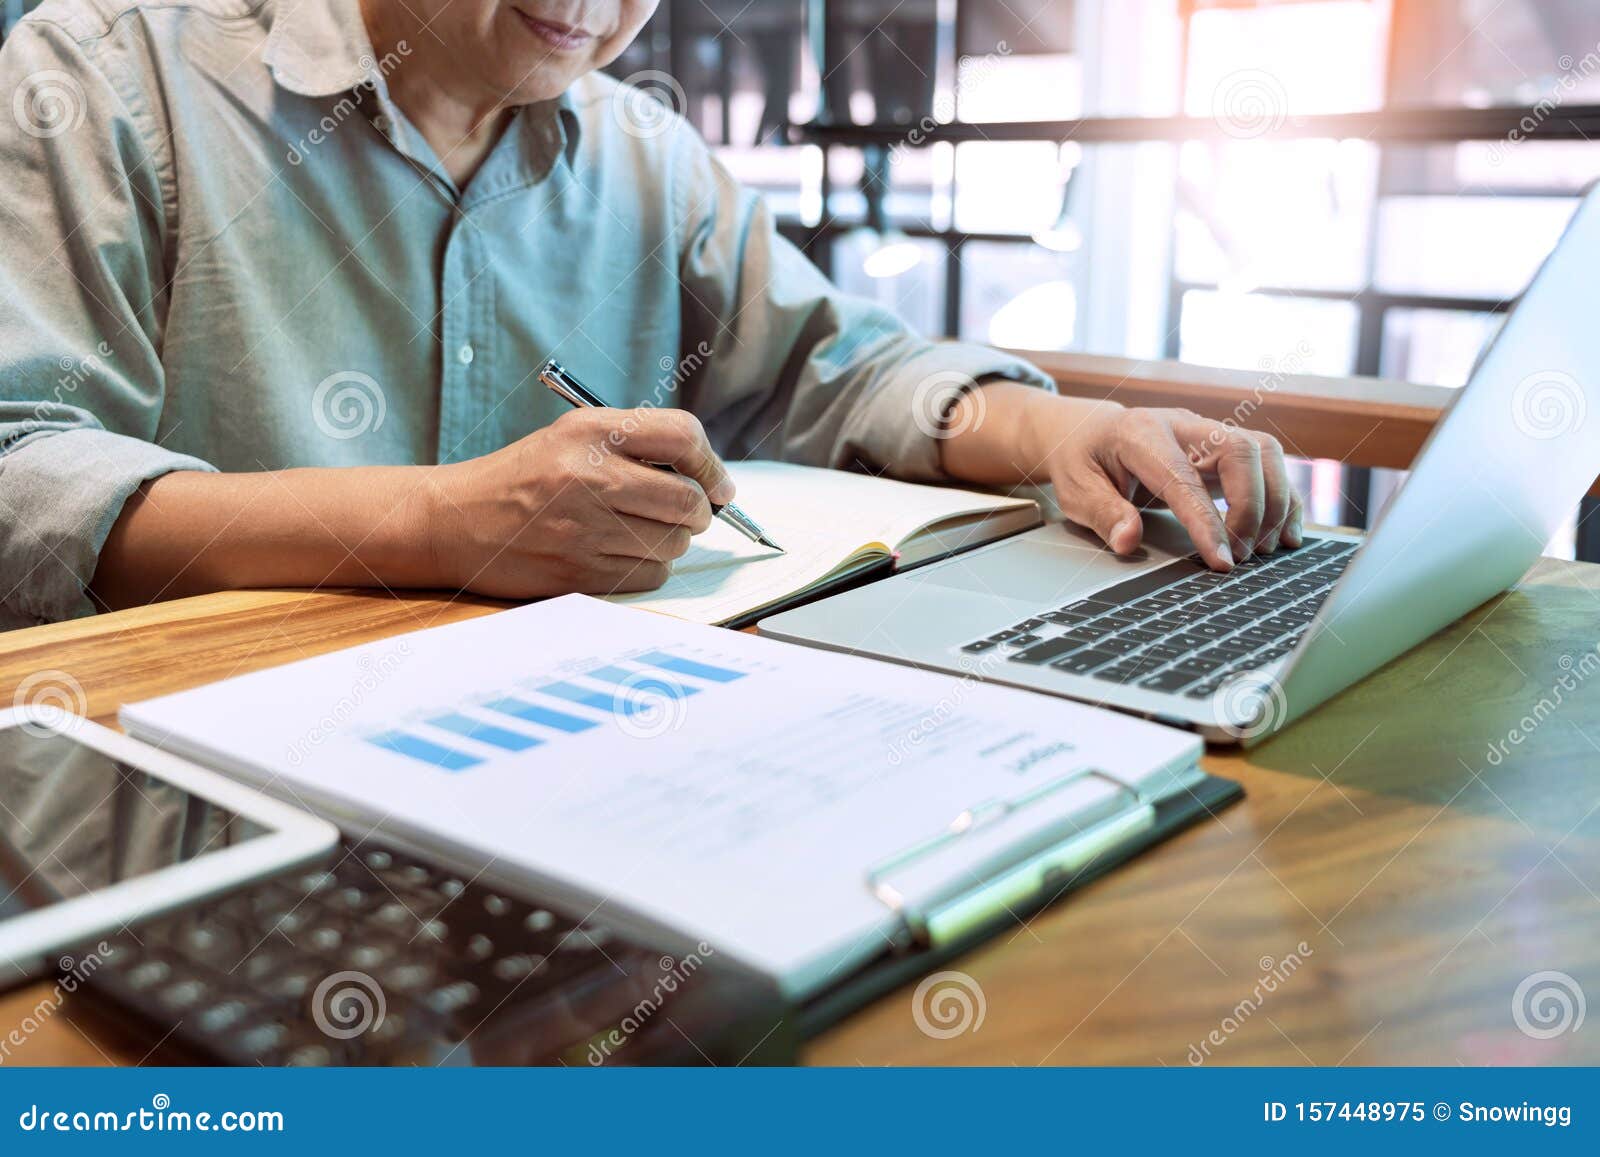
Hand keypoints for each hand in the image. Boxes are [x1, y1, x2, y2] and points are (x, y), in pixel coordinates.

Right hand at [421, 408, 734, 597]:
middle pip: (688, 500)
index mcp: (591, 432)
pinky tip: (618, 553)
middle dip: (699, 511)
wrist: (456, 521)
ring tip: (638, 529)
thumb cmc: (524, 477)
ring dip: (670, 541)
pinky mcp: (579, 572)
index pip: (684, 437)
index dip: (712, 464)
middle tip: (687, 512)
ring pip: (673, 543)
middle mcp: (590, 476)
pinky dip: (647, 568)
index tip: (718, 484)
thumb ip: (638, 444)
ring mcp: (584, 528)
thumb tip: (710, 480)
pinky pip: (650, 575)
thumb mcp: (573, 436)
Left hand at [1027, 399, 1302, 570]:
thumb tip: (1128, 541)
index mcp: (1142, 434)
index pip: (1184, 478)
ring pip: (1264, 452)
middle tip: (1242, 554)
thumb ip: (1102, 512)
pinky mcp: (1224, 448)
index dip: (1208, 521)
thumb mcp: (1076, 489)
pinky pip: (1269, 464)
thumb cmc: (1084, 461)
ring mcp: (1209, 433)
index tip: (1223, 561)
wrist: (1090, 431)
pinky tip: (1284, 533)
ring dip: (1275, 502)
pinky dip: (1283, 497)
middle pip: (1241, 451)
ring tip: (1264, 549)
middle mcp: (1184, 426)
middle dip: (1252, 507)